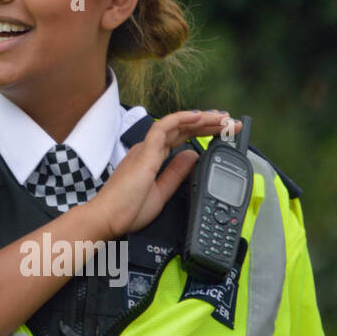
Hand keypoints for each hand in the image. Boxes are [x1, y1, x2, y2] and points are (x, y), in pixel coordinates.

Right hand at [86, 110, 240, 239]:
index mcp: (151, 158)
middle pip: (182, 129)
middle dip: (207, 123)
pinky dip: (182, 119)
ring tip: (221, 118)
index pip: (180, 138)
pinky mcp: (145, 152)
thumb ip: (177, 173)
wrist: (108, 217)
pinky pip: (164, 127)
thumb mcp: (163, 191)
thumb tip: (192, 156)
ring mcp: (146, 149)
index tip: (220, 132)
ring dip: (201, 119)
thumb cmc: (127, 209)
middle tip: (228, 121)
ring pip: (177, 124)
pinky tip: (198, 117)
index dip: (201, 132)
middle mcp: (148, 149)